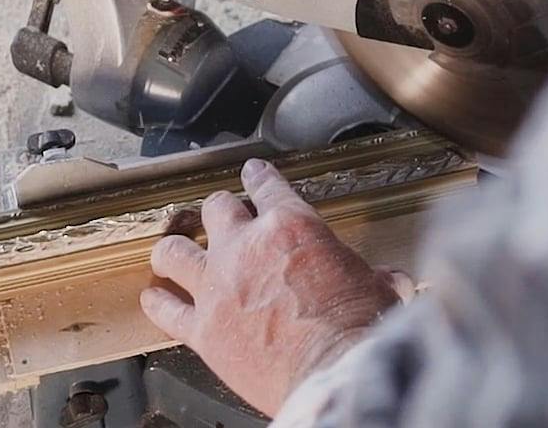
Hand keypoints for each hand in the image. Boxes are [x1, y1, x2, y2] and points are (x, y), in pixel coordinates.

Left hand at [141, 158, 403, 415]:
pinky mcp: (201, 330)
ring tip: (173, 250)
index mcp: (291, 226)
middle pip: (215, 209)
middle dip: (218, 211)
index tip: (252, 175)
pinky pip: (165, 309)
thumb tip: (392, 281)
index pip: (264, 185)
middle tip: (221, 218)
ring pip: (174, 250)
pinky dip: (158, 301)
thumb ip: (376, 278)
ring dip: (174, 248)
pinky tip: (155, 298)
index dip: (256, 177)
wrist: (334, 373)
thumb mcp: (377, 289)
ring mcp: (217, 287)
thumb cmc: (357, 330)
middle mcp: (245, 247)